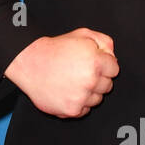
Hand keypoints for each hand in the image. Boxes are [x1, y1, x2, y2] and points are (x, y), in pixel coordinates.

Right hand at [4, 29, 118, 116]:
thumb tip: (112, 55)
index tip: (94, 64)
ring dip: (90, 92)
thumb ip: (103, 42)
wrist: (30, 63)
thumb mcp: (82, 35)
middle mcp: (90, 81)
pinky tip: (68, 91)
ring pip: (98, 99)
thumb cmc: (55, 49)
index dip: (104, 65)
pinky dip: (79, 103)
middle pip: (108, 85)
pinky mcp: (72, 109)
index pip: (114, 69)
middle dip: (98, 78)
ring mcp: (81, 97)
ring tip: (73, 81)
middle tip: (81, 72)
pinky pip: (85, 110)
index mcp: (95, 62)